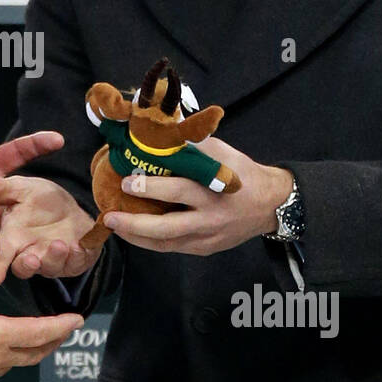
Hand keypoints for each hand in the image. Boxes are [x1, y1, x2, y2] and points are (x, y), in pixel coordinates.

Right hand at [0, 176, 100, 284]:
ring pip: (49, 267)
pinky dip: (76, 257)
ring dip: (53, 258)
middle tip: (30, 259)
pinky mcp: (73, 261)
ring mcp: (51, 260)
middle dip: (25, 266)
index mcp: (11, 240)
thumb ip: (2, 190)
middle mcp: (29, 254)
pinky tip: (78, 247)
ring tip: (58, 245)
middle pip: (22, 268)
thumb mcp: (22, 189)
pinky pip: (75, 263)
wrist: (69, 207)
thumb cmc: (40, 201)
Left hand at [101, 137, 292, 255]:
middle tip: (110, 215)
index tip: (127, 180)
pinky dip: (149, 242)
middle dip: (135, 223)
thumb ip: (192, 146)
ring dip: (136, 237)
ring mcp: (207, 238)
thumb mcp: (222, 154)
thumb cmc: (242, 173)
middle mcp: (210, 219)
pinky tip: (131, 234)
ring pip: (166, 244)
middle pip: (168, 227)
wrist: (271, 204)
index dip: (151, 187)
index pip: (179, 191)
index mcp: (215, 191)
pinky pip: (172, 248)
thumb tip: (159, 132)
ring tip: (112, 226)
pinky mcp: (205, 249)